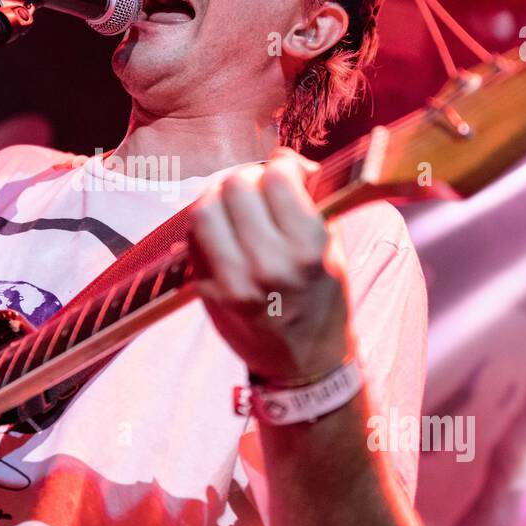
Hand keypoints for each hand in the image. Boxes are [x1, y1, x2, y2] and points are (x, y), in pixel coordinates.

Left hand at [189, 147, 353, 383]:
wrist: (303, 364)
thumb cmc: (322, 301)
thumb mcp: (333, 251)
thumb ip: (314, 202)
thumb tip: (289, 161)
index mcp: (308, 250)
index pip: (277, 177)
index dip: (280, 166)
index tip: (285, 173)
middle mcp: (268, 265)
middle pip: (236, 186)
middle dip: (247, 179)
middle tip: (256, 189)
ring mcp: (232, 281)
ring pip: (204, 209)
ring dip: (218, 199)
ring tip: (233, 207)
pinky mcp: (207, 292)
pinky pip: (192, 239)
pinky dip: (205, 226)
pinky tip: (221, 232)